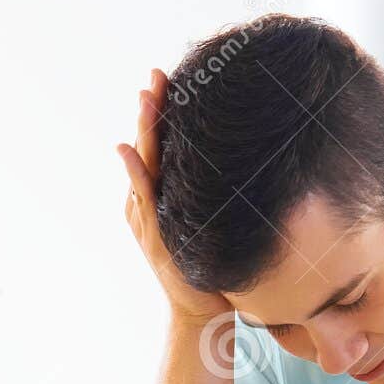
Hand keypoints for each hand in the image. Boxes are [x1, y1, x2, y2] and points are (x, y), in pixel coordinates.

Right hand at [116, 68, 232, 325]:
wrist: (203, 308)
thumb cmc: (214, 262)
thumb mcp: (218, 218)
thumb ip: (221, 190)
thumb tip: (255, 156)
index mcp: (166, 192)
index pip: (164, 143)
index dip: (165, 110)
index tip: (170, 76)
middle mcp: (151, 199)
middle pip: (151, 146)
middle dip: (152, 111)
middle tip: (154, 76)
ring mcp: (149, 216)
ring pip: (145, 166)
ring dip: (143, 132)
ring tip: (144, 99)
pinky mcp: (155, 235)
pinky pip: (144, 199)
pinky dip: (136, 174)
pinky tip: (129, 151)